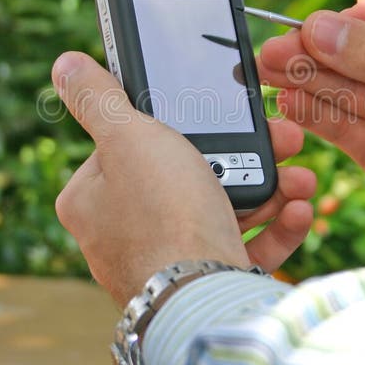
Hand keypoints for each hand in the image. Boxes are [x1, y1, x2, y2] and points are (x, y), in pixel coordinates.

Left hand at [52, 52, 314, 306]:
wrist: (205, 299)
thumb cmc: (163, 216)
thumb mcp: (129, 136)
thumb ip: (99, 99)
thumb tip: (65, 65)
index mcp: (91, 197)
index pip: (130, 144)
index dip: (178, 123)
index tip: (219, 111)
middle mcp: (121, 233)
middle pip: (187, 173)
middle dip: (243, 154)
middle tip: (281, 138)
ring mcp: (165, 260)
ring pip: (221, 208)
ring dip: (269, 187)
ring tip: (299, 176)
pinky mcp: (202, 283)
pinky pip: (240, 246)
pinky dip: (273, 228)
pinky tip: (298, 210)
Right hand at [258, 0, 364, 278]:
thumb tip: (320, 27)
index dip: (359, 8)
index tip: (343, 34)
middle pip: (350, 40)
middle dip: (314, 46)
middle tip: (274, 53)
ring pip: (335, 81)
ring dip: (302, 77)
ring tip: (265, 72)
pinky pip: (335, 123)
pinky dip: (310, 114)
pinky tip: (285, 105)